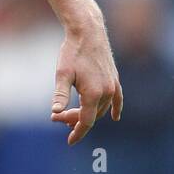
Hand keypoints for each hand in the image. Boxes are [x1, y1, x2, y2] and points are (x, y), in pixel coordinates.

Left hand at [51, 14, 122, 144]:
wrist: (88, 31)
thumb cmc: (72, 52)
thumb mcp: (62, 74)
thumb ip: (60, 94)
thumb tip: (56, 112)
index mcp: (93, 93)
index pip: (86, 121)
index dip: (77, 132)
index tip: (69, 141)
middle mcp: (107, 92)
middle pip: (92, 115)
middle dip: (74, 120)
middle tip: (56, 116)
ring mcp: (113, 85)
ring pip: (101, 108)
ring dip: (87, 114)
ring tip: (69, 114)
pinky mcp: (115, 78)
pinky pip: (118, 99)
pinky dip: (115, 108)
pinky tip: (115, 117)